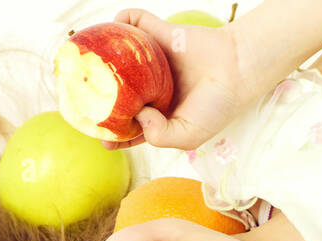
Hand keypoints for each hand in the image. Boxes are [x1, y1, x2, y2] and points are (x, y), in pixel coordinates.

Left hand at [102, 8, 252, 151]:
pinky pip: (136, 22)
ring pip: (121, 57)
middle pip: (118, 92)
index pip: (130, 127)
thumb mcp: (188, 136)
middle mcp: (153, 88)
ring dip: (105, 56)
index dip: (113, 134)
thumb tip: (135, 115)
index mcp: (160, 115)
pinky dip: (124, 20)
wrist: (238, 69)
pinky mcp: (160, 34)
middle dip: (101, 96)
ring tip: (90, 61)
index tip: (100, 139)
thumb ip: (159, 137)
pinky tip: (114, 27)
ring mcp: (154, 61)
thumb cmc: (217, 106)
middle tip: (84, 100)